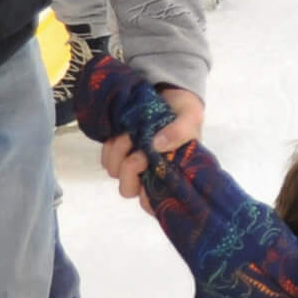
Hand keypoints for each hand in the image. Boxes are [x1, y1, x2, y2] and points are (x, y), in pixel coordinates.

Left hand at [104, 88, 203, 203]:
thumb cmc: (184, 111)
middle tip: (141, 152)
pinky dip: (111, 146)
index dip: (148, 197)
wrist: (167, 94)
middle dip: (130, 169)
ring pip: (115, 172)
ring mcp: (134, 164)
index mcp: (172, 174)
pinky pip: (106, 159)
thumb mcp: (191, 116)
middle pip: (129, 190)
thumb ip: (181, 131)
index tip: (150, 173)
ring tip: (133, 134)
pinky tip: (124, 133)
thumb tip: (156, 146)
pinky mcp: (119, 153)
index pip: (156, 203)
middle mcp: (151, 174)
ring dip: (120, 151)